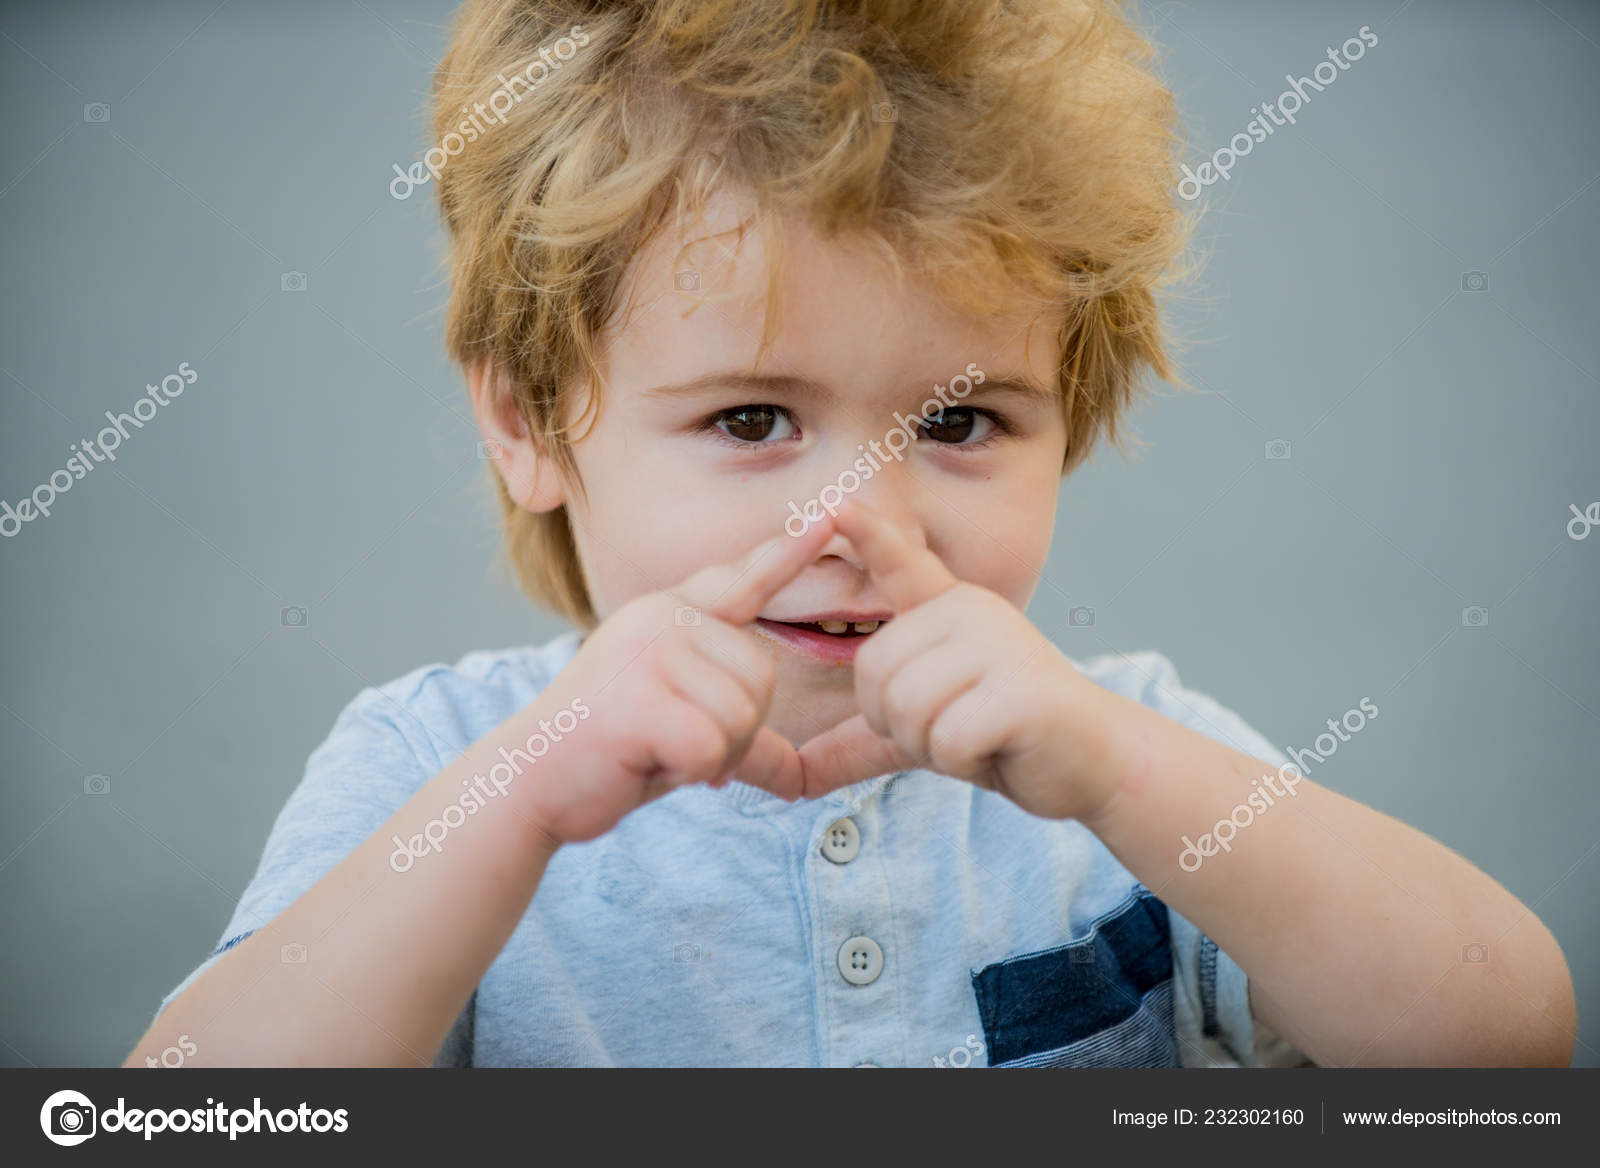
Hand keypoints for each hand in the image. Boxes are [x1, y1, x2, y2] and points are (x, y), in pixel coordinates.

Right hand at [523, 512, 838, 843]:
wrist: (525, 782)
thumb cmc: (605, 754)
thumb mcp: (677, 725)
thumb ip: (733, 730)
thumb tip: (798, 780)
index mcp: (669, 614)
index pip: (741, 579)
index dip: (788, 551)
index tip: (829, 515)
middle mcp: (661, 618)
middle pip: (761, 676)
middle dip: (735, 732)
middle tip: (673, 744)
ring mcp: (648, 651)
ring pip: (742, 715)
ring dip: (713, 756)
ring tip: (655, 751)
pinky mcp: (638, 697)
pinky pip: (711, 747)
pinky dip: (689, 772)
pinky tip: (645, 762)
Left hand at [775, 498, 1125, 820]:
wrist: (1094, 762)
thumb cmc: (1006, 739)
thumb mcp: (925, 732)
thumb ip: (861, 743)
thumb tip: (793, 777)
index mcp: (948, 609)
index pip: (901, 561)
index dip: (867, 533)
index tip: (836, 502)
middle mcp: (972, 610)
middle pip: (875, 674)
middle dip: (900, 725)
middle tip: (955, 727)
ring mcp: (1000, 643)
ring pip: (906, 707)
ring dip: (932, 745)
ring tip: (978, 736)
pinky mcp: (1021, 690)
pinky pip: (947, 739)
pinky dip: (963, 761)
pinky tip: (998, 748)